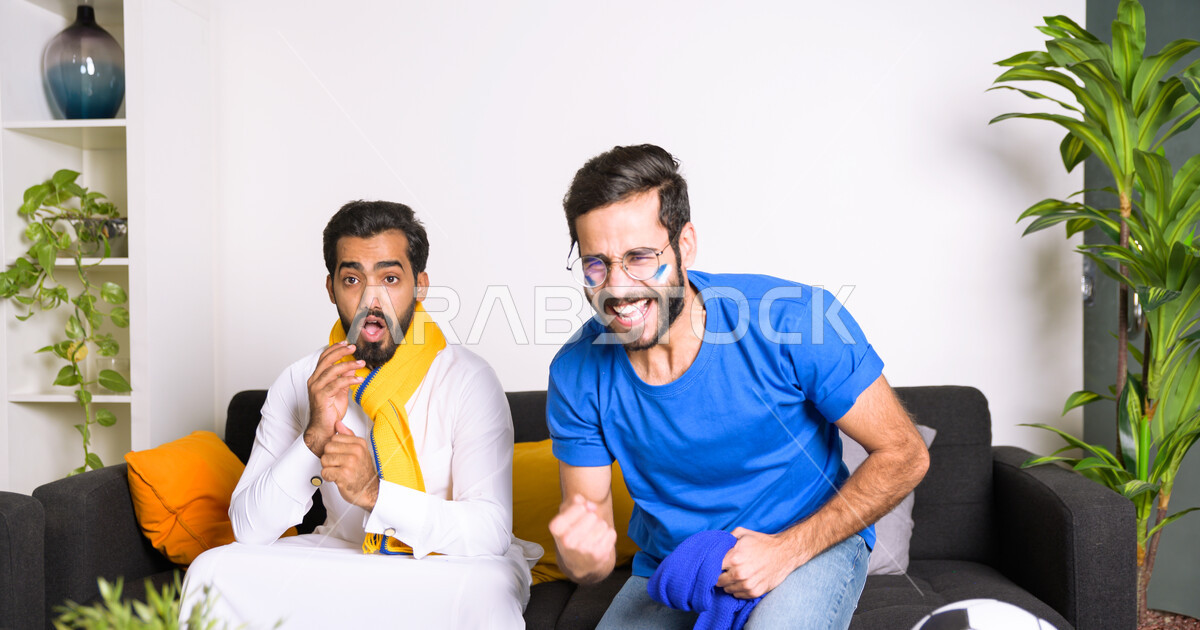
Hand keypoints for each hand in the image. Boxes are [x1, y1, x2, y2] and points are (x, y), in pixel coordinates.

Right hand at [304, 342, 363, 456]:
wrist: (323, 429)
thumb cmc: (330, 412)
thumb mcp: (340, 392)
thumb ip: (344, 378)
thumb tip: (352, 367)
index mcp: (317, 378)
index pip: (324, 358)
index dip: (334, 349)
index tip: (346, 343)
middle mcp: (314, 381)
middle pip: (327, 360)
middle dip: (341, 352)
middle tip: (354, 348)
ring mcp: (316, 388)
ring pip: (332, 371)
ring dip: (348, 365)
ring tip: (361, 363)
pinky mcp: (321, 396)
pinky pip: (336, 384)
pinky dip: (349, 380)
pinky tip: (359, 379)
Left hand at [320, 421, 378, 509]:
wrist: (369, 490)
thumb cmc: (362, 472)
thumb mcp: (359, 450)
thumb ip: (348, 436)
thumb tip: (337, 423)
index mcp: (359, 443)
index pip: (334, 438)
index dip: (334, 448)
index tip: (341, 456)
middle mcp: (356, 451)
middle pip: (327, 448)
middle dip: (329, 458)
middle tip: (339, 465)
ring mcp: (351, 463)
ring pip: (324, 460)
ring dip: (328, 468)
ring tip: (338, 471)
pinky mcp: (344, 474)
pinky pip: (325, 472)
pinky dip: (328, 477)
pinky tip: (337, 478)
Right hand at [549, 494, 616, 580]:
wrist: (577, 563)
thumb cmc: (571, 533)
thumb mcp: (566, 514)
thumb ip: (575, 501)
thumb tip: (591, 505)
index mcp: (556, 528)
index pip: (579, 507)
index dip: (581, 509)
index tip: (577, 517)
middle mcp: (567, 541)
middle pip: (592, 516)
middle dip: (591, 519)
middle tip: (584, 529)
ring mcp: (583, 549)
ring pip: (603, 524)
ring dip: (600, 528)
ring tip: (591, 537)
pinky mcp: (598, 555)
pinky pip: (611, 533)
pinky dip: (608, 536)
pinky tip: (598, 543)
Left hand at [716, 527, 800, 598]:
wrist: (784, 553)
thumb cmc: (762, 542)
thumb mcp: (742, 533)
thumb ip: (726, 538)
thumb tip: (713, 544)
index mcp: (734, 558)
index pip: (712, 568)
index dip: (712, 566)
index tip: (714, 565)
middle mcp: (739, 573)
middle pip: (718, 581)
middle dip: (719, 575)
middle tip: (725, 570)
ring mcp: (747, 585)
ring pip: (727, 589)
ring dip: (729, 583)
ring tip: (736, 574)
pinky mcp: (755, 592)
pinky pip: (738, 595)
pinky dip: (738, 589)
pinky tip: (744, 580)